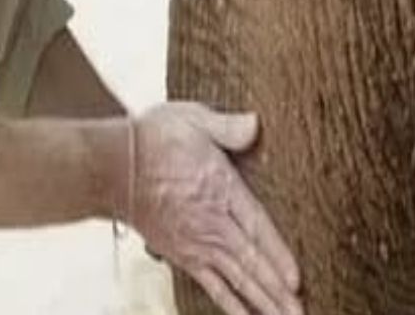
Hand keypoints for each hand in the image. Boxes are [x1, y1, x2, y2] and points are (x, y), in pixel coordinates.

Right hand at [130, 102, 301, 314]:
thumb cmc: (154, 139)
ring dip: (262, 303)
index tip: (296, 279)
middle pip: (250, 263)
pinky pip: (212, 285)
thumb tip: (255, 123)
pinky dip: (231, 304)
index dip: (277, 254)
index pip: (255, 227)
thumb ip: (228, 126)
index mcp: (220, 189)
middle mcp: (211, 223)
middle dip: (277, 291)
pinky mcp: (182, 255)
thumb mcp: (193, 119)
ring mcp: (196, 243)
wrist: (112, 166)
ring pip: (236, 280)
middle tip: (301, 313)